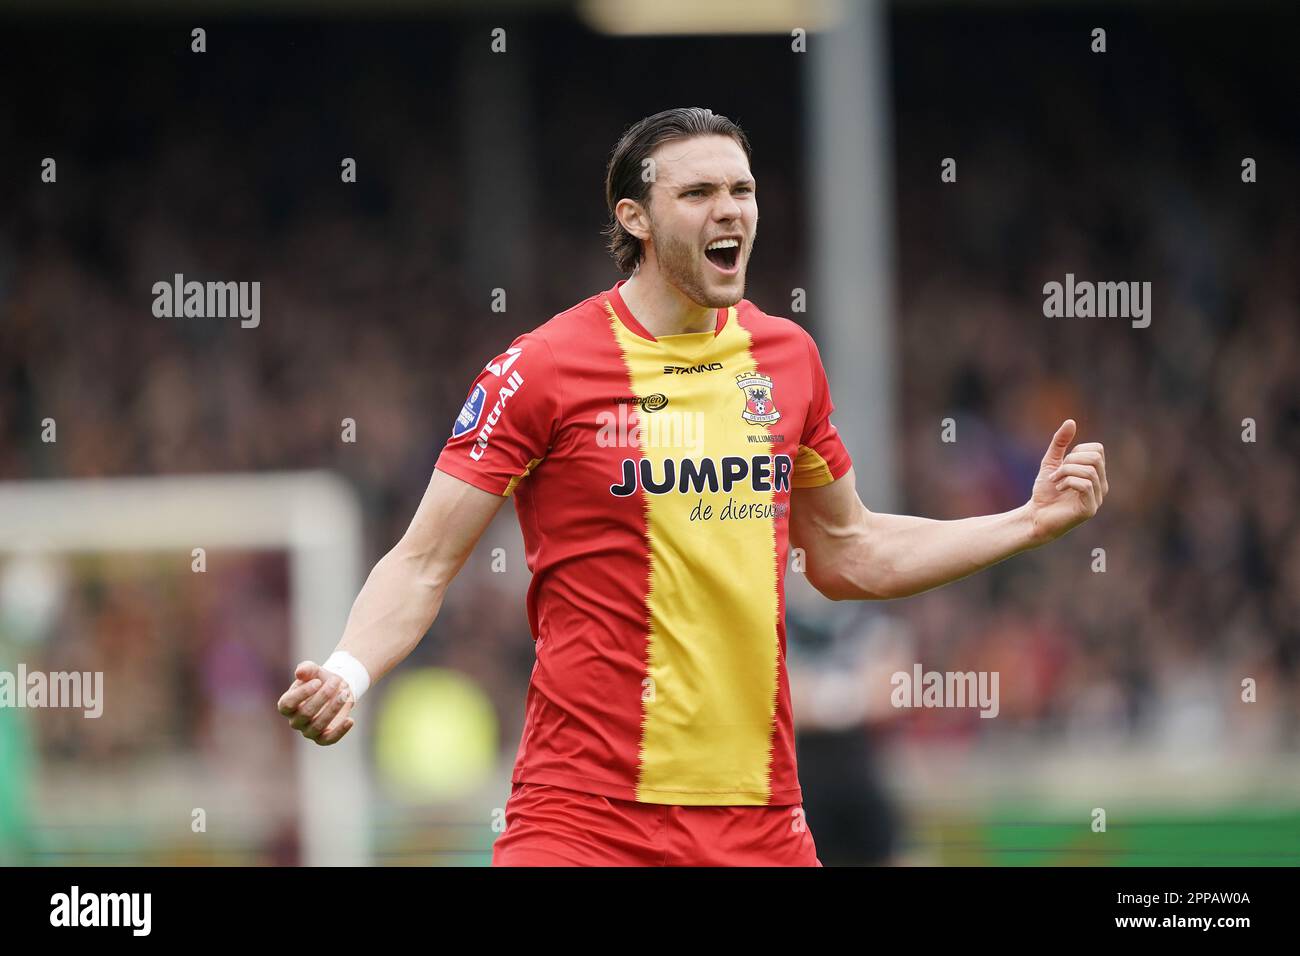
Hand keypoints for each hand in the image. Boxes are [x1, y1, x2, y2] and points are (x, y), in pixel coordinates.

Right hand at [277, 660, 355, 744]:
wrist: (336, 688)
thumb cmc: (320, 679)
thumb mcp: (313, 670)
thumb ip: (306, 668)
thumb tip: (300, 672)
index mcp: (286, 705)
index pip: (287, 704)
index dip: (302, 693)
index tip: (318, 681)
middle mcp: (295, 720)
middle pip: (306, 713)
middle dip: (323, 696)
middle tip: (337, 681)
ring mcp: (308, 731)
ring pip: (318, 726)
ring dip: (333, 709)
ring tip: (345, 693)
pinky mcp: (323, 738)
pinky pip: (328, 740)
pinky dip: (340, 731)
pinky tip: (350, 720)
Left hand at [1026, 419, 1107, 544]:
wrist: (1035, 516)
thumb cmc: (1044, 492)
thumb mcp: (1050, 462)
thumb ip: (1060, 443)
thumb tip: (1071, 421)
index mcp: (1096, 474)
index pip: (1098, 449)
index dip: (1077, 451)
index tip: (1063, 463)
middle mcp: (1101, 486)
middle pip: (1096, 458)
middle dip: (1071, 460)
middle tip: (1057, 473)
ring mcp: (1097, 498)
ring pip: (1089, 470)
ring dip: (1065, 472)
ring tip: (1055, 482)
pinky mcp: (1089, 509)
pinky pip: (1085, 485)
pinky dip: (1067, 481)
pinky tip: (1058, 489)